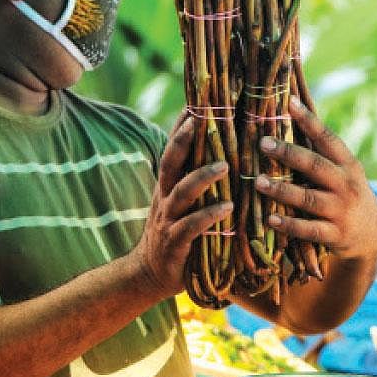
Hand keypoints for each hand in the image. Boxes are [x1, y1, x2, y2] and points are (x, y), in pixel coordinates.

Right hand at [132, 112, 232, 297]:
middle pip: (170, 162)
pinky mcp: (175, 243)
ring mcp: (168, 220)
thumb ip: (198, 183)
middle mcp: (165, 197)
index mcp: (168, 185)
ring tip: (224, 165)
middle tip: (202, 120)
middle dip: (184, 140)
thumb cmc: (177, 234)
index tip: (195, 101)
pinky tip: (227, 208)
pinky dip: (208, 216)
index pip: (173, 149)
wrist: (149, 274)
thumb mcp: (184, 204)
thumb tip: (227, 156)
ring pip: (182, 192)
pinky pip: (191, 227)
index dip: (181, 126)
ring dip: (202, 177)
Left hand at [255, 96, 376, 262]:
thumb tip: (291, 115)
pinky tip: (270, 219)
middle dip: (289, 154)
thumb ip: (320, 152)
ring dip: (282, 190)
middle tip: (263, 143)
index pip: (328, 138)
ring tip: (258, 182)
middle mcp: (346, 185)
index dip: (310, 121)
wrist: (370, 233)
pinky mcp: (334, 234)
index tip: (290, 103)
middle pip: (316, 166)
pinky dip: (290, 225)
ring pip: (309, 199)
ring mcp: (341, 211)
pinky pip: (309, 230)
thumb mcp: (343, 171)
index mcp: (348, 164)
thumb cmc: (346, 193)